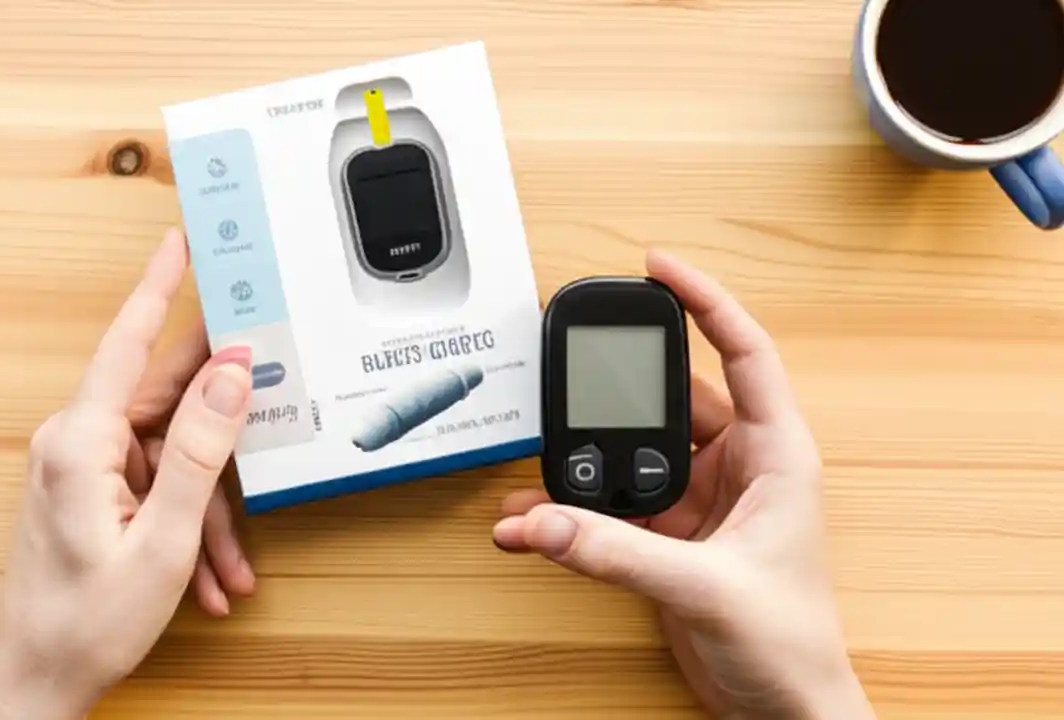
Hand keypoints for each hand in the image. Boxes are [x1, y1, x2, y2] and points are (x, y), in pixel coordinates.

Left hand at [0, 229, 254, 718]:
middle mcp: (75, 443)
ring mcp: (82, 468)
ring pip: (170, 454)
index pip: (127, 343)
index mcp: (80, 442)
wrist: (38, 681)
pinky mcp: (92, 491)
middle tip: (269, 397)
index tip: (177, 242)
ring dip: (207, 506)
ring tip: (228, 562)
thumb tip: (230, 375)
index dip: (158, 287)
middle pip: (164, 400)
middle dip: (221, 425)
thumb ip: (201, 451)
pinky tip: (208, 572)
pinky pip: (156, 484)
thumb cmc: (86, 622)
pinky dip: (187, 522)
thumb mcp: (163, 539)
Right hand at [494, 251, 873, 719]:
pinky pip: (615, 500)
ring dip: (589, 454)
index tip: (659, 266)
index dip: (705, 301)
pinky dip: (578, 505)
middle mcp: (739, 467)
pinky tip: (540, 514)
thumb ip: (616, 553)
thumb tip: (544, 521)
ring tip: (543, 455)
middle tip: (574, 363)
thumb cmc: (791, 647)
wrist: (782, 711)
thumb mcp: (706, 589)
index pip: (744, 352)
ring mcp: (702, 500)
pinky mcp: (671, 536)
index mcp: (776, 455)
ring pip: (634, 450)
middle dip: (617, 387)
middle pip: (670, 397)